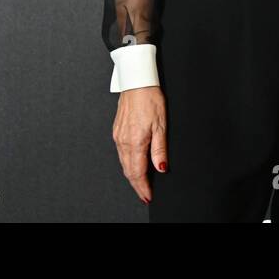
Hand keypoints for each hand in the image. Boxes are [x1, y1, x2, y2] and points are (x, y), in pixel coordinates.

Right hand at [113, 85, 166, 204]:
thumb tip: (161, 168)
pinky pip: (121, 153)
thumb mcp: (161, 125)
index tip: (148, 196)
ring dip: (132, 175)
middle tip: (145, 194)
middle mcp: (123, 142)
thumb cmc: (150, 99)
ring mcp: (118, 136)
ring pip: (123, 163)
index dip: (143, 187)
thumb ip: (160, 149)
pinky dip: (127, 163)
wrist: (136, 82)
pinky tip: (133, 164)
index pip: (137, 173)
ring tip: (141, 183)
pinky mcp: (117, 131)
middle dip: (137, 185)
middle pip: (128, 171)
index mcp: (135, 142)